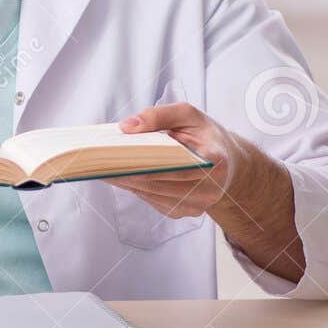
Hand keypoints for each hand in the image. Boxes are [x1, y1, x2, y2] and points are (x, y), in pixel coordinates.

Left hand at [115, 102, 304, 281]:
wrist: (230, 162)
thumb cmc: (206, 135)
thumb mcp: (188, 115)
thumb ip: (158, 115)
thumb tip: (126, 127)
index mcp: (214, 161)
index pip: (174, 166)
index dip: (143, 162)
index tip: (115, 156)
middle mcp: (210, 189)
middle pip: (158, 182)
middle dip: (127, 171)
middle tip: (98, 162)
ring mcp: (197, 205)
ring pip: (152, 194)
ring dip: (126, 182)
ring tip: (102, 167)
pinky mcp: (185, 212)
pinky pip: (154, 200)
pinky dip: (136, 187)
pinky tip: (120, 176)